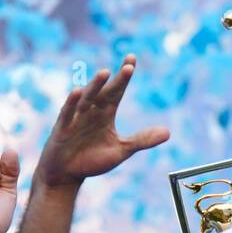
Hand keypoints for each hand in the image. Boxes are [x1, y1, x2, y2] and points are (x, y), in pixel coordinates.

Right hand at [37, 56, 169, 188]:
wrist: (68, 173)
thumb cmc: (92, 159)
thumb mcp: (121, 150)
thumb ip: (142, 140)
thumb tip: (168, 132)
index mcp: (105, 113)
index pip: (117, 91)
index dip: (124, 77)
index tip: (132, 59)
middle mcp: (91, 110)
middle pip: (105, 91)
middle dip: (115, 79)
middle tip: (128, 67)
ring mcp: (76, 117)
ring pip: (87, 98)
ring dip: (95, 86)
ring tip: (105, 73)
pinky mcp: (63, 127)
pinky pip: (68, 113)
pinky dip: (72, 103)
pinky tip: (77, 92)